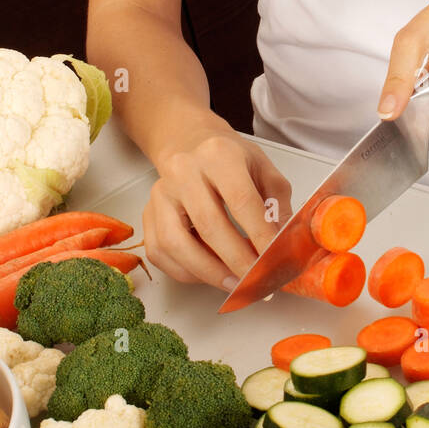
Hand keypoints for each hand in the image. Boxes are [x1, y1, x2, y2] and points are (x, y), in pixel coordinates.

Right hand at [142, 113, 293, 289]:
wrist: (189, 143)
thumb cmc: (229, 158)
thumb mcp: (263, 168)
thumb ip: (276, 204)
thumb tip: (280, 245)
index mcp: (219, 154)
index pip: (241, 200)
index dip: (259, 235)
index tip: (274, 261)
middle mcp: (184, 171)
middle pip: (209, 225)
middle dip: (237, 261)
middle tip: (257, 281)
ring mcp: (161, 193)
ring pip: (176, 243)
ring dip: (209, 272)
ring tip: (234, 284)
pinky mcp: (147, 213)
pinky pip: (160, 253)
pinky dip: (186, 272)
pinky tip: (209, 274)